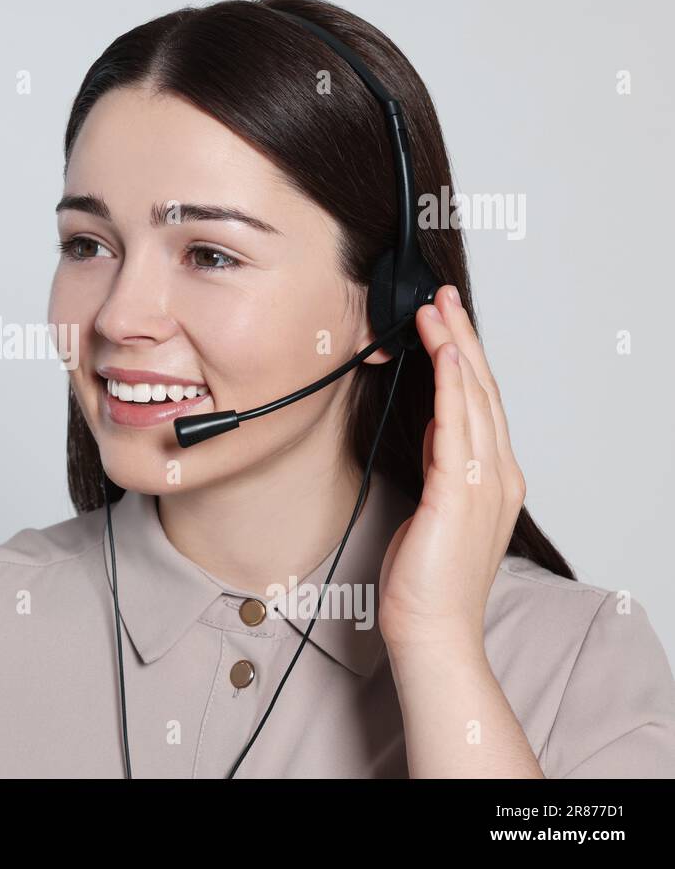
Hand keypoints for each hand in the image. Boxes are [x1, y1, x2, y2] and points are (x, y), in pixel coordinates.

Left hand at [377, 284, 526, 657]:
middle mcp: (496, 474)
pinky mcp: (458, 492)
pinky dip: (451, 385)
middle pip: (481, 390)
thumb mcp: (435, 508)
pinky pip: (457, 426)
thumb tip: (434, 426)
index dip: (463, 357)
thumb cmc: (428, 580)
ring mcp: (482, 482)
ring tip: (436, 309)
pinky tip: (443, 354)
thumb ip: (441, 465)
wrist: (433, 630)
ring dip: (453, 347)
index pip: (480, 403)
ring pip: (472, 398)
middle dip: (461, 337)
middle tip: (443, 295)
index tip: (446, 321)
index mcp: (492, 478)